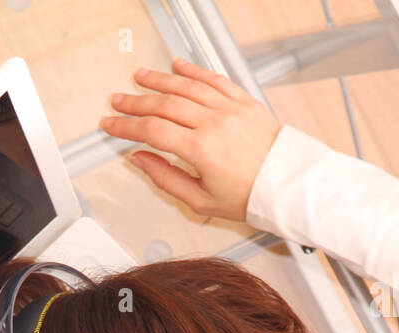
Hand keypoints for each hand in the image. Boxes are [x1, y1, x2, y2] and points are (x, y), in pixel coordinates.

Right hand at [102, 60, 281, 222]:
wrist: (287, 185)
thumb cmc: (249, 195)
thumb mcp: (200, 200)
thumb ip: (165, 178)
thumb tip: (140, 160)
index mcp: (202, 150)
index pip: (152, 131)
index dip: (126, 127)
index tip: (111, 125)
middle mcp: (215, 124)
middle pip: (165, 105)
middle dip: (136, 102)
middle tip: (118, 101)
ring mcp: (230, 110)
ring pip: (187, 87)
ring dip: (159, 80)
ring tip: (140, 77)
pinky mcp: (244, 102)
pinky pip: (214, 80)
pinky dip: (194, 71)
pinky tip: (179, 67)